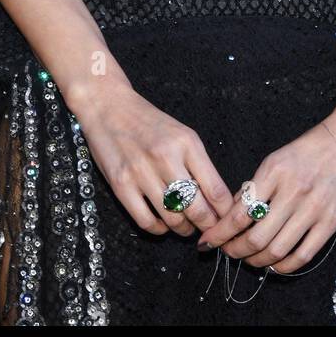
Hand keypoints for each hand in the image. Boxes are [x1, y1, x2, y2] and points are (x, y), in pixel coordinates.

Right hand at [76, 81, 233, 238]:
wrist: (109, 107)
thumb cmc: (149, 122)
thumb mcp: (182, 134)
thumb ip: (198, 164)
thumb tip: (216, 200)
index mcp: (187, 143)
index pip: (215, 189)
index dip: (224, 213)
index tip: (226, 220)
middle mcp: (165, 157)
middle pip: (196, 208)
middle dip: (207, 225)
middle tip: (208, 229)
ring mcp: (141, 172)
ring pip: (173, 218)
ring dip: (183, 229)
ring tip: (186, 227)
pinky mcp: (120, 185)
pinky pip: (146, 221)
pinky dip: (158, 229)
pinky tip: (162, 224)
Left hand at [194, 118, 335, 272]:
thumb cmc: (311, 147)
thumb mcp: (277, 158)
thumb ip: (256, 185)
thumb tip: (234, 212)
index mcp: (273, 172)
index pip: (238, 213)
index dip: (219, 233)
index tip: (208, 241)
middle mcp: (292, 192)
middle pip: (254, 237)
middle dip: (234, 251)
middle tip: (227, 252)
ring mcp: (313, 209)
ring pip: (276, 250)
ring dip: (255, 261)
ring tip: (247, 259)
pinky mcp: (330, 222)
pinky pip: (302, 255)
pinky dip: (283, 266)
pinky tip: (274, 265)